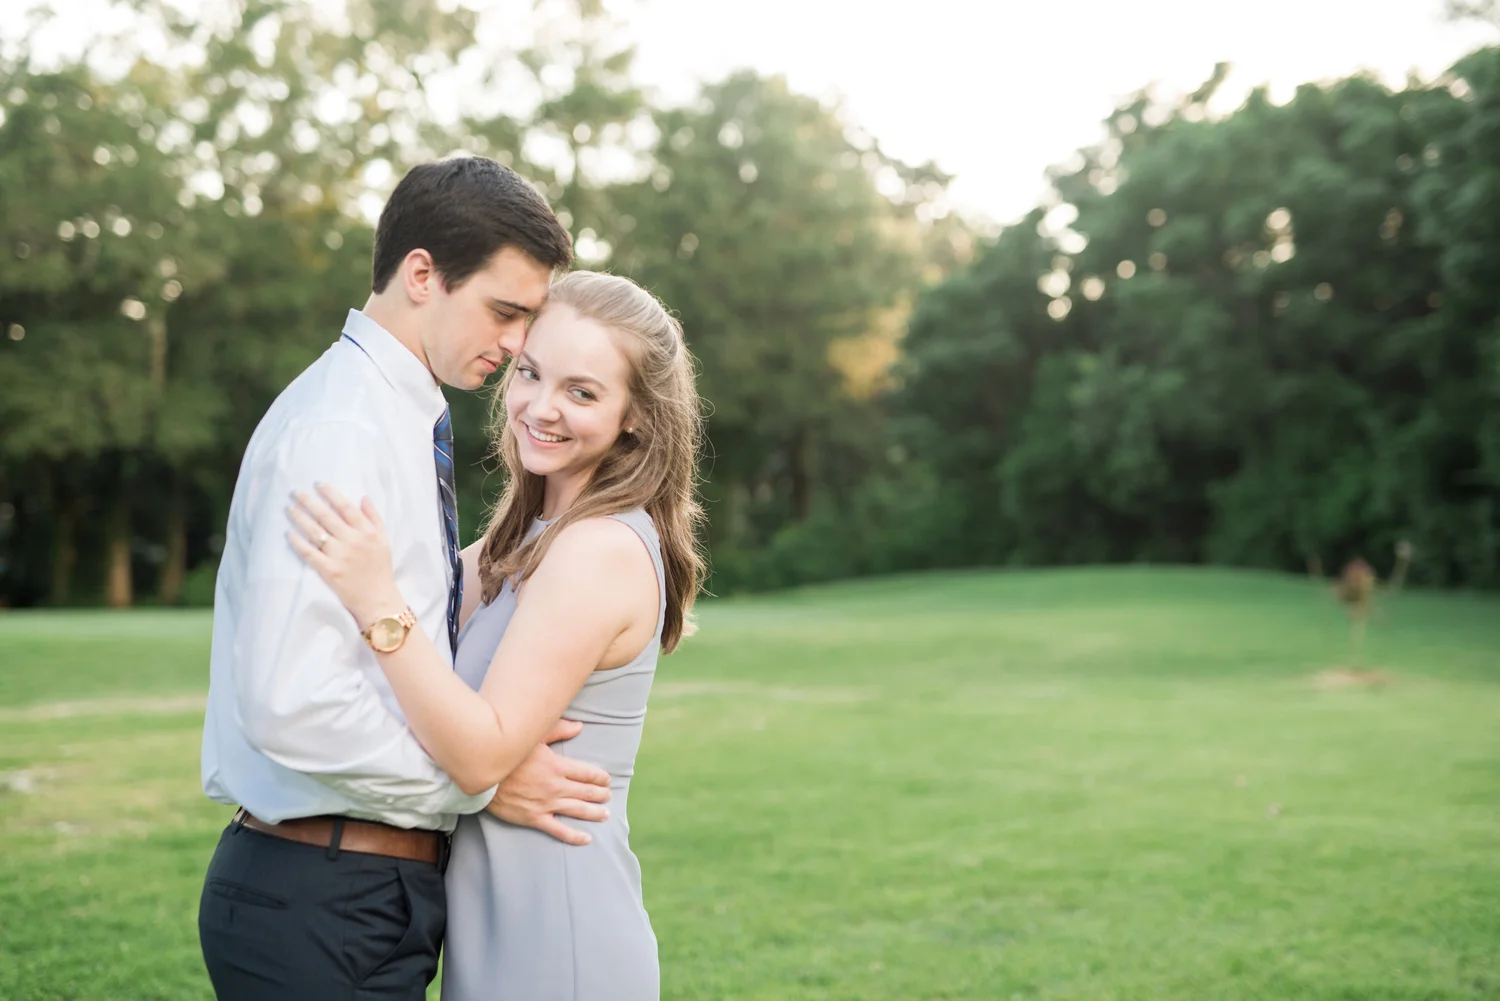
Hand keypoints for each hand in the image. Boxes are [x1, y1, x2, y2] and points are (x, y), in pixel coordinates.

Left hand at [286, 483, 402, 627]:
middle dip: (309, 502)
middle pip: (327, 516)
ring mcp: (339, 556)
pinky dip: (298, 542)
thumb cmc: (381, 569)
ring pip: (315, 532)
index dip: (331, 494)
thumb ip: (374, 518)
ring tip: (289, 508)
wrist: (378, 600)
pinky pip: (309, 553)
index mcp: (367, 532)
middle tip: (296, 492)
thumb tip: (363, 497)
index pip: (346, 507)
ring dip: (300, 518)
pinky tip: (289, 533)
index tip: (318, 484)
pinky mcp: (329, 570)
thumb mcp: (384, 540)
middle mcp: (352, 541)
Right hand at [488, 719, 611, 845]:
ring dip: (594, 813)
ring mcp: (546, 804)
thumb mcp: (534, 736)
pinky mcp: (534, 818)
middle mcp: (556, 787)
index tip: (607, 779)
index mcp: (557, 766)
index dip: (600, 777)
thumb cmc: (508, 753)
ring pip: (577, 810)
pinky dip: (574, 836)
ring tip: (605, 814)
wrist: (483, 775)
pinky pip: (559, 830)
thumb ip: (559, 730)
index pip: (587, 773)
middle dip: (600, 794)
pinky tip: (586, 839)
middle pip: (586, 792)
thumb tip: (580, 726)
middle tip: (608, 796)